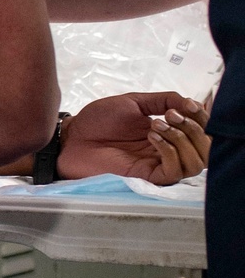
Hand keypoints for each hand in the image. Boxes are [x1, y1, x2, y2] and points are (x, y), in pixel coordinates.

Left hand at [56, 92, 209, 184]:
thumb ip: (163, 100)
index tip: (189, 106)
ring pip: (195, 164)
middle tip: (171, 116)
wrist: (73, 137)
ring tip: (159, 125)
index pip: (201, 133)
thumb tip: (191, 102)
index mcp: (167, 133)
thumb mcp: (134, 102)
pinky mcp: (147, 177)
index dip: (202, 119)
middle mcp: (167, 151)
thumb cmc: (98, 120)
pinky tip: (153, 136)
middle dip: (195, 129)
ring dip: (183, 140)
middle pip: (205, 151)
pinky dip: (170, 150)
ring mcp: (158, 165)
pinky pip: (173, 171)